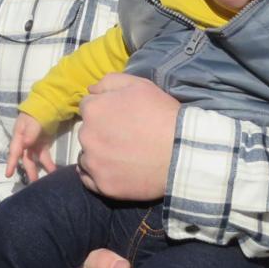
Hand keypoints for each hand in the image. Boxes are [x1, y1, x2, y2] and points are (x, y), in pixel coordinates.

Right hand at [5, 113, 55, 182]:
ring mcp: (34, 143)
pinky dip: (48, 163)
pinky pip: (44, 156)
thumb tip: (25, 144)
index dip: (11, 163)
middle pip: (25, 158)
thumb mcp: (33, 121)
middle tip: (32, 182)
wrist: (48, 103)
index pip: (14, 151)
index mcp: (19, 135)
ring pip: (34, 159)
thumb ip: (30, 133)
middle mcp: (25, 141)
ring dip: (38, 169)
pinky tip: (53, 171)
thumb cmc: (37, 111)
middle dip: (29, 170)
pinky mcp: (43, 144)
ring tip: (45, 181)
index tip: (8, 175)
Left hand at [77, 74, 179, 200]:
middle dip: (100, 132)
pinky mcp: (103, 185)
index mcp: (93, 110)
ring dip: (98, 154)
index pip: (88, 107)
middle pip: (87, 132)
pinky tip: (114, 171)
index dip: (105, 110)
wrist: (182, 152)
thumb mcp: (139, 85)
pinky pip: (89, 180)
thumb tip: (91, 90)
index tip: (120, 117)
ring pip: (86, 156)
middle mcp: (87, 136)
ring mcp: (94, 163)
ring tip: (121, 156)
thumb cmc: (162, 114)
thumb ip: (110, 82)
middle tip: (124, 137)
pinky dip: (98, 175)